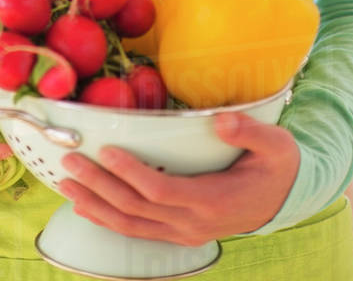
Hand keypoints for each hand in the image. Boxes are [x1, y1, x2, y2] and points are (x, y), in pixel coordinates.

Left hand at [58, 110, 299, 246]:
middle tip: (70, 162)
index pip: (161, 191)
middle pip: (136, 209)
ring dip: (96, 206)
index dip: (131, 174)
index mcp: (213, 200)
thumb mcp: (274, 144)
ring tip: (67, 185)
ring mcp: (184, 232)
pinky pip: (137, 230)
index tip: (106, 152)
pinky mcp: (179, 232)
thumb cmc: (276, 166)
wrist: (285, 198)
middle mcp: (194, 223)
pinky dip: (108, 220)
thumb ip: (248, 132)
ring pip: (131, 225)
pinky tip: (86, 207)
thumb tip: (222, 120)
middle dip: (100, 187)